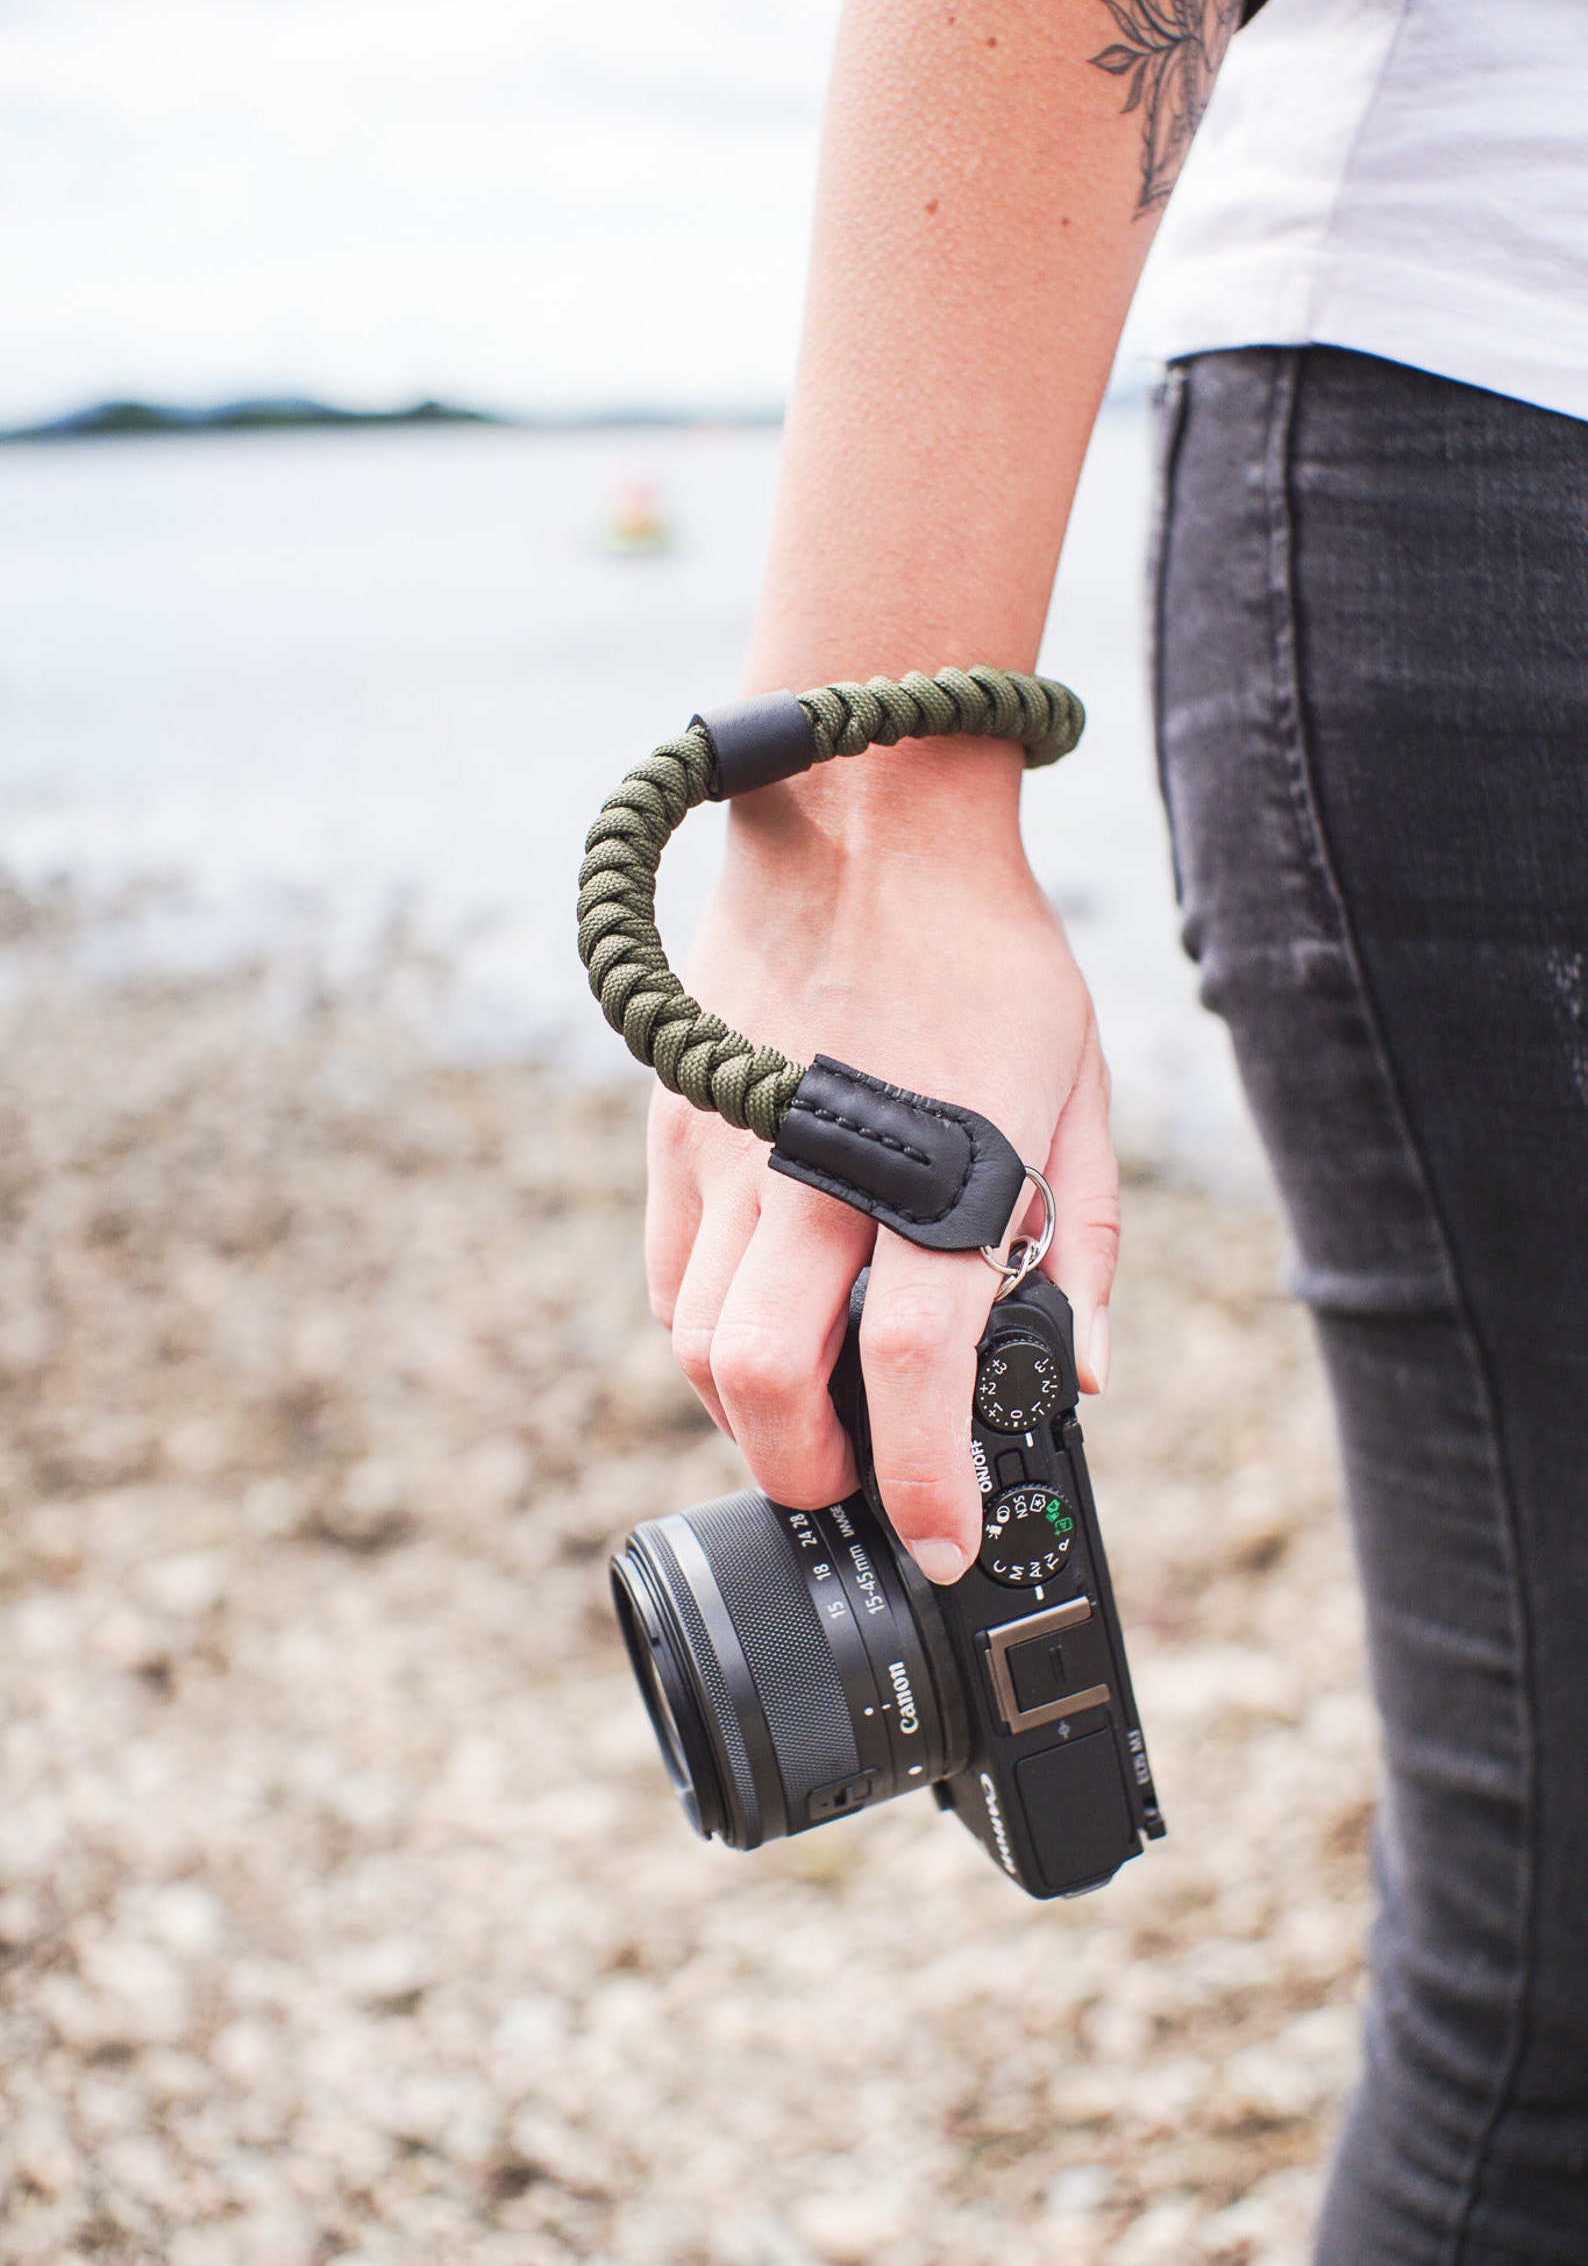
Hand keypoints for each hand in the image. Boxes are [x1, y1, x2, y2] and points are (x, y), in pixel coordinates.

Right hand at [645, 736, 1117, 1582]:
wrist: (866, 822)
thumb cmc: (992, 956)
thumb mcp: (1079, 1088)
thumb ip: (1082, 1237)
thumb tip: (1080, 1373)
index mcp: (943, 1157)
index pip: (917, 1361)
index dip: (923, 1481)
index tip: (943, 1544)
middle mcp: (821, 1161)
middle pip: (764, 1377)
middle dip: (804, 1473)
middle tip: (856, 1489)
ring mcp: (730, 1143)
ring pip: (697, 1341)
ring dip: (751, 1414)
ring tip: (816, 1416)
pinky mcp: (677, 1126)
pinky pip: (669, 1275)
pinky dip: (707, 1337)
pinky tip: (766, 1333)